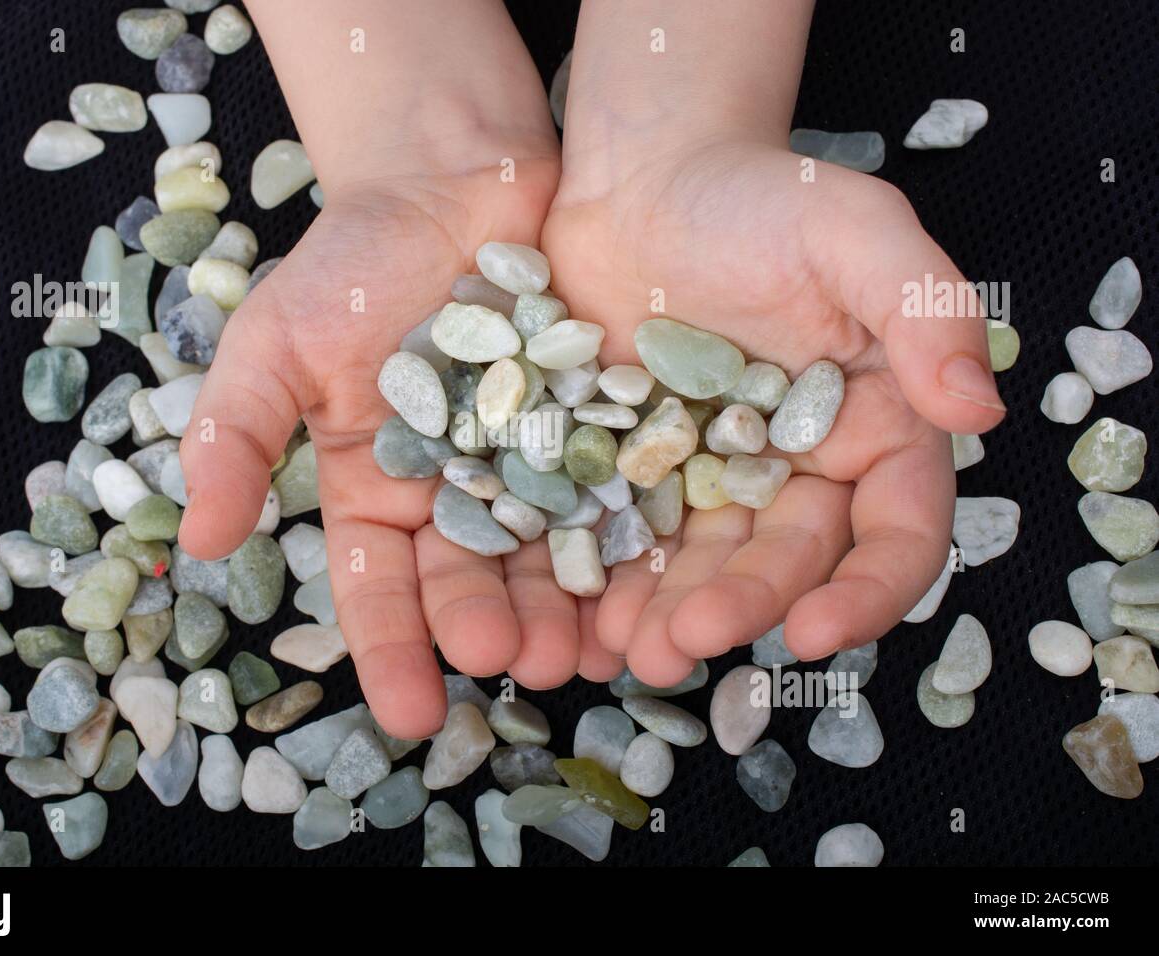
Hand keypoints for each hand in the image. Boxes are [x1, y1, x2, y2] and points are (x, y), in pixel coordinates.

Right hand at [178, 151, 628, 739]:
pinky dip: (625, 537)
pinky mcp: (595, 430)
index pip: (377, 591)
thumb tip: (197, 543)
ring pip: (548, 555)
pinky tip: (646, 580)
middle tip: (518, 666)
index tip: (409, 715)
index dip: (390, 653)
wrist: (449, 182)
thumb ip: (234, 439)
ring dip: (565, 607)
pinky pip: (611, 491)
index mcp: (375, 493)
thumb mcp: (274, 345)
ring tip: (588, 648)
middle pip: (471, 582)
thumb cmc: (351, 262)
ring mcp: (529, 467)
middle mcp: (454, 497)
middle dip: (490, 629)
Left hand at [542, 137, 1004, 686]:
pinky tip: (576, 613)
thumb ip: (928, 311)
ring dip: (668, 612)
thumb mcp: (857, 233)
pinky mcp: (637, 466)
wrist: (650, 178)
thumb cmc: (766, 195)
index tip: (817, 632)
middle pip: (783, 558)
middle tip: (685, 645)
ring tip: (627, 651)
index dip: (868, 590)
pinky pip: (626, 531)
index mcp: (873, 428)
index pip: (896, 530)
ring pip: (700, 562)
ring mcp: (711, 474)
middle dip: (740, 607)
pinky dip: (605, 574)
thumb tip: (977, 409)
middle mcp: (797, 468)